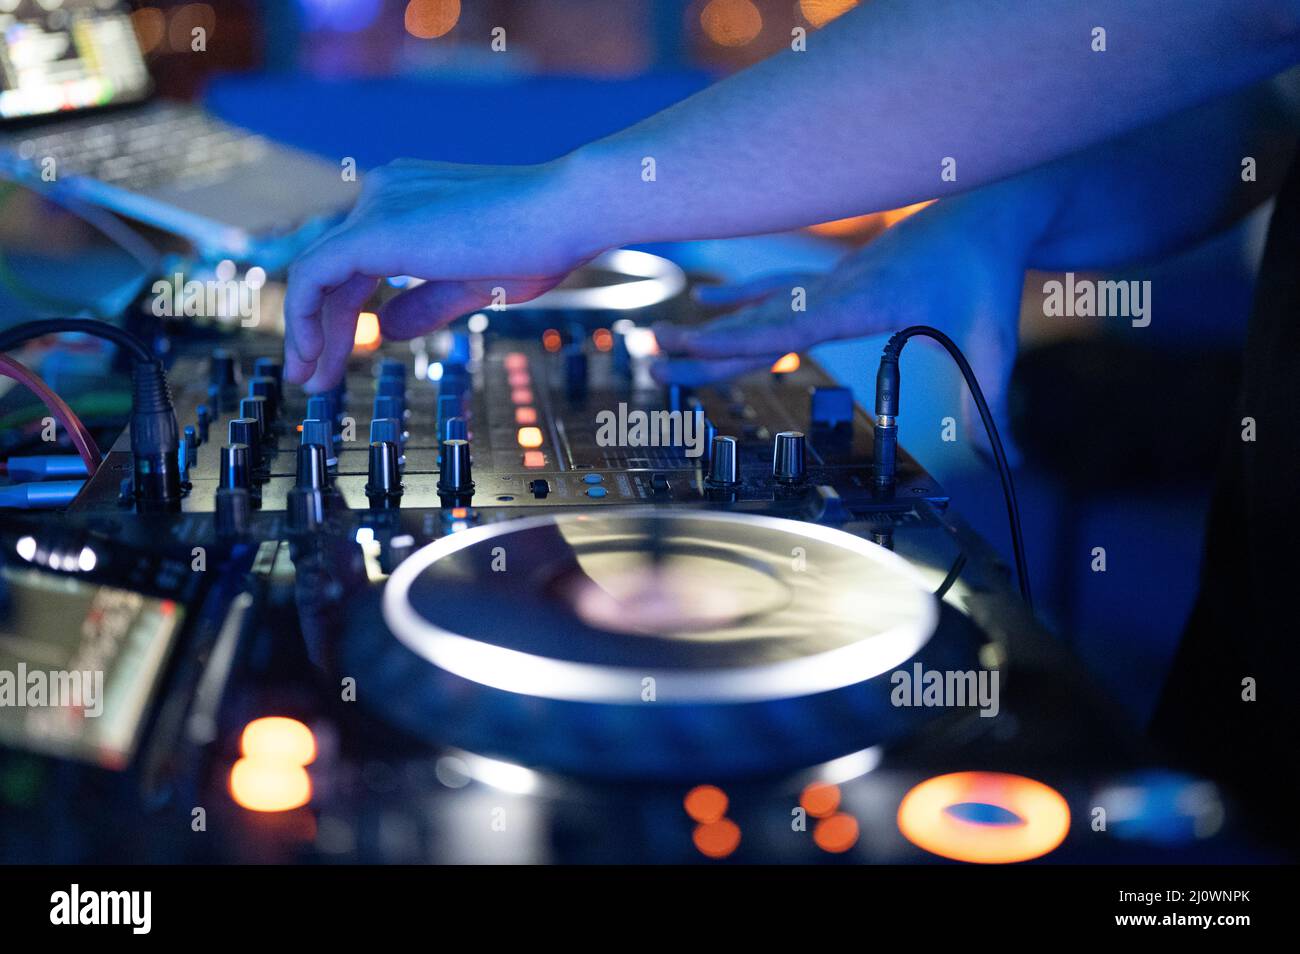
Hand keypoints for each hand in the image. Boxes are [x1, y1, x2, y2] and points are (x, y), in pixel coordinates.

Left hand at [283, 157, 601, 390]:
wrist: (565, 213)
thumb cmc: (539, 243)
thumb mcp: (473, 284)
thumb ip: (425, 302)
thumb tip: (388, 329)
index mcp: (409, 202)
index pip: (357, 266)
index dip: (343, 318)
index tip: (338, 360)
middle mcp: (387, 195)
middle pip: (333, 274)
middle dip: (319, 331)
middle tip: (315, 381)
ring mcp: (379, 207)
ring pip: (317, 276)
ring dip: (309, 332)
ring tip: (312, 380)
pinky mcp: (376, 229)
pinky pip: (314, 275)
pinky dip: (304, 316)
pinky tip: (313, 354)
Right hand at [652, 197, 1030, 456]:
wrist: (991, 204)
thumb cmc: (987, 267)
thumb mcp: (992, 337)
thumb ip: (991, 402)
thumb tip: (1002, 459)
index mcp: (862, 300)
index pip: (785, 325)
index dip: (733, 339)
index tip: (689, 347)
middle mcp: (833, 287)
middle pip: (755, 321)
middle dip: (700, 343)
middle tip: (649, 355)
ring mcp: (829, 278)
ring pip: (757, 306)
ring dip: (710, 325)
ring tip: (662, 338)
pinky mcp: (834, 275)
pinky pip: (776, 287)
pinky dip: (741, 295)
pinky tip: (710, 297)